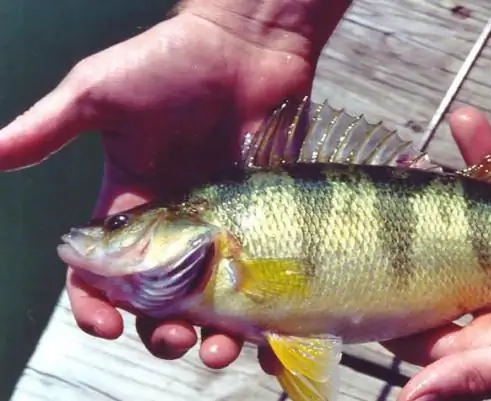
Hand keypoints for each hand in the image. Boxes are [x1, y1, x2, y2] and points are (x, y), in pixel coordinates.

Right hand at [0, 4, 327, 368]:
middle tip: (176, 340)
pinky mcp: (264, 223)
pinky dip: (262, 313)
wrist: (247, 46)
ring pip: (212, 299)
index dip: (94, 303)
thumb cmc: (171, 63)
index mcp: (128, 205)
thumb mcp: (99, 94)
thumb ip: (48, 130)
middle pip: (158, 300)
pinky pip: (262, 278)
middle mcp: (175, 225)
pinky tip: (265, 333)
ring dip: (209, 334)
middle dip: (160, 330)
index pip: (100, 271)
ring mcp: (223, 226)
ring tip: (219, 348)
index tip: (104, 325)